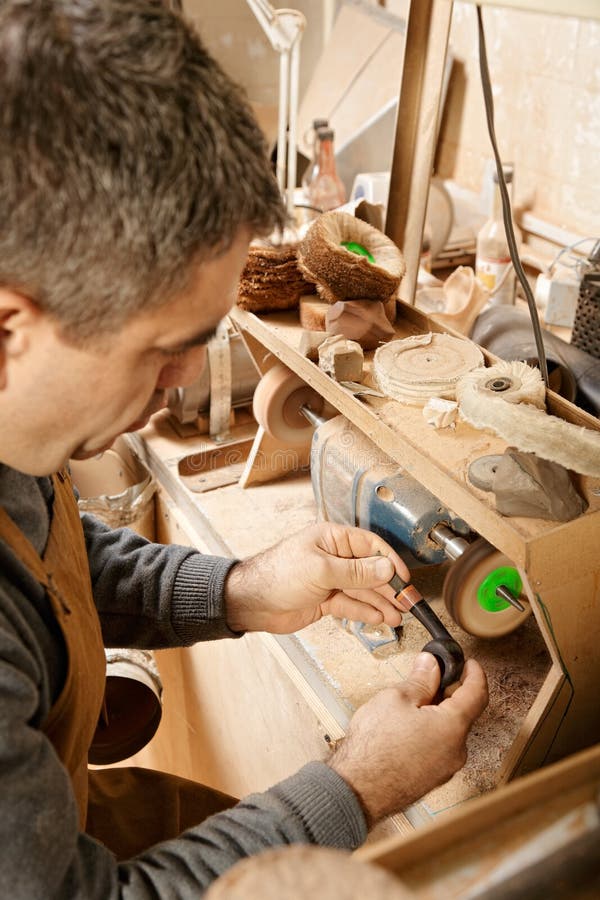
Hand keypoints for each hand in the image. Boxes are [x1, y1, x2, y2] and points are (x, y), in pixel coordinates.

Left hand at [224, 522, 408, 633]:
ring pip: (363, 590)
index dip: (390, 561)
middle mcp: (333, 557)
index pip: (370, 546)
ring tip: (398, 615)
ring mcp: (330, 580)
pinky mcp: (325, 600)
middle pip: (370, 570)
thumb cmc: (278, 575)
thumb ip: (356, 572)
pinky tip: (380, 618)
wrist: (252, 602)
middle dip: (389, 586)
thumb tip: (387, 568)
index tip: (404, 578)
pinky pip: (351, 605)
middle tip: (407, 601)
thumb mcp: (321, 570)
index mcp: (332, 539)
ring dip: (381, 602)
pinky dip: (365, 612)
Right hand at [329, 653, 488, 826]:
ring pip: (449, 732)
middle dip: (449, 693)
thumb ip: (420, 680)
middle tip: (430, 678)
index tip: (468, 665)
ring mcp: (444, 769)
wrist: (357, 789)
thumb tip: (430, 666)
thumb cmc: (374, 747)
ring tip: (411, 704)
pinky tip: (407, 727)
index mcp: (453, 727)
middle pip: (463, 713)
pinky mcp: (431, 779)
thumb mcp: (396, 699)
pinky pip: (438, 748)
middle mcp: (456, 751)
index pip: (477, 694)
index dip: (475, 674)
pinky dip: (430, 732)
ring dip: (437, 714)